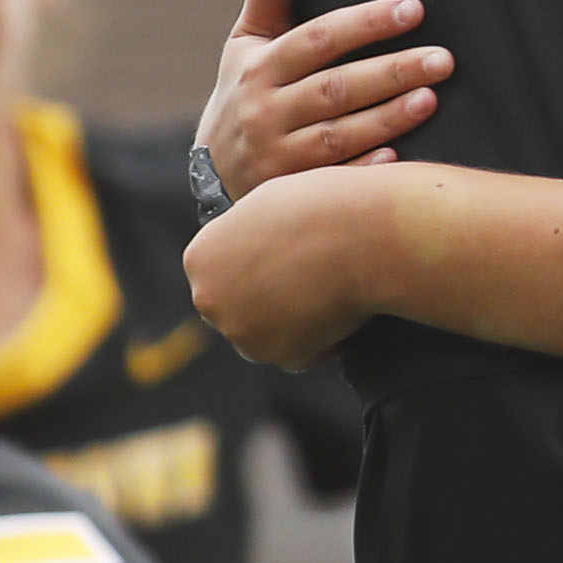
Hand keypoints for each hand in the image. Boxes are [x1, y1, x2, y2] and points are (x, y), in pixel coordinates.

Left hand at [186, 170, 385, 370]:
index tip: (284, 259)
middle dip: (265, 302)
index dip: (255, 269)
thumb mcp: (263, 205)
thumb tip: (252, 257)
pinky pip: (299, 355)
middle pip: (236, 310)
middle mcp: (210, 300)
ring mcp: (241, 333)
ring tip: (324, 291)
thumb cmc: (320, 207)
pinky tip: (337, 309)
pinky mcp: (280, 357)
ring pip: (264, 337)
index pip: (220, 275)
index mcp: (199, 258)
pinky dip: (318, 341)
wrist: (363, 234)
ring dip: (289, 324)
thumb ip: (243, 238)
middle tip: (305, 279)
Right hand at [199, 0, 446, 200]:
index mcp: (261, 68)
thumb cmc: (242, 97)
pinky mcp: (292, 194)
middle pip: (335, 88)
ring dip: (386, 118)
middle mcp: (267, 112)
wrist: (212, 180)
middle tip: (442, 58)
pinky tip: (399, 162)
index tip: (412, 10)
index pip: (317, 39)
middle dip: (390, 71)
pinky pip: (332, 184)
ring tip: (431, 98)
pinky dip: (362, 173)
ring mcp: (279, 158)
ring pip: (337, 136)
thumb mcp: (246, 44)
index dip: (365, 24)